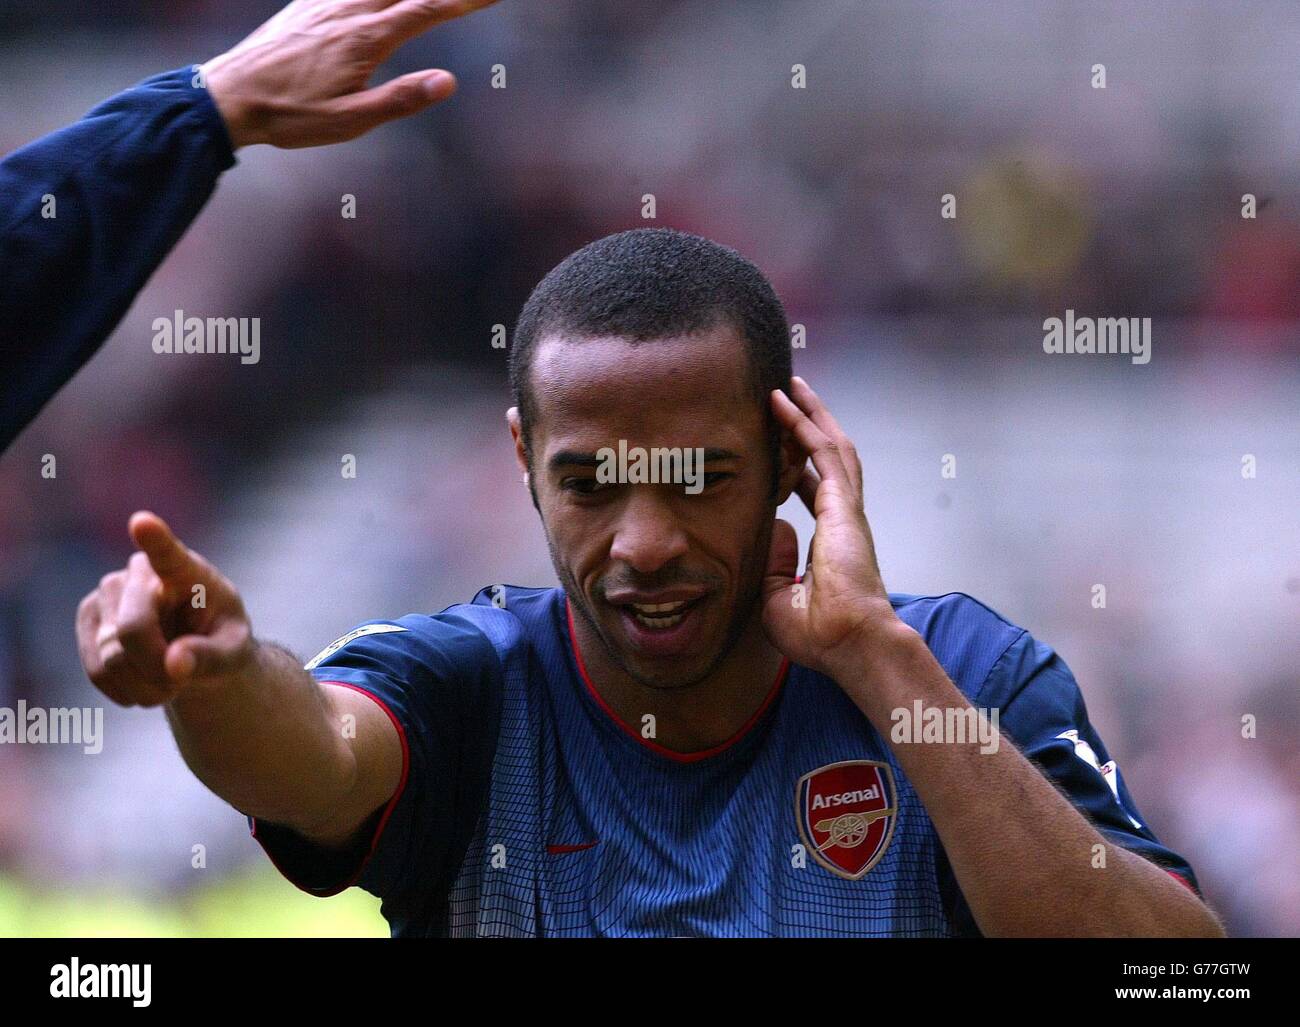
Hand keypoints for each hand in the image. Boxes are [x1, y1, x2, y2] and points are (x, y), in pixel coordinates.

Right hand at [76, 512, 253, 705]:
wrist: (195, 649)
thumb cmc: (221, 640)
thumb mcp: (234, 652)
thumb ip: (211, 657)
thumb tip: (174, 665)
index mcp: (187, 570)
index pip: (168, 553)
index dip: (154, 539)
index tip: (142, 522)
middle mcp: (140, 572)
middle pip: (133, 631)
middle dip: (158, 669)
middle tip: (181, 680)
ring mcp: (107, 592)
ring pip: (113, 658)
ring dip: (145, 686)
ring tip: (169, 680)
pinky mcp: (88, 617)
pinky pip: (97, 671)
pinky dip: (124, 690)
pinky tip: (144, 684)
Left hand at [199, 0, 499, 147]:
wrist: (230, 96)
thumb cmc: (290, 115)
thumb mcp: (351, 121)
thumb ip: (400, 99)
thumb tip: (448, 82)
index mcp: (365, 39)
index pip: (426, 11)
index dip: (462, 0)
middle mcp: (346, 11)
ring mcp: (323, 3)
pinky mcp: (305, 5)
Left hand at [761, 377, 909, 677]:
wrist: (850, 643)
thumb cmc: (820, 635)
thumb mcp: (779, 598)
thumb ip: (776, 563)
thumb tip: (773, 528)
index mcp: (832, 540)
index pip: (813, 490)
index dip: (794, 466)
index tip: (776, 449)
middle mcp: (842, 518)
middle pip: (827, 457)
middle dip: (808, 425)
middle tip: (788, 397)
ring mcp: (846, 509)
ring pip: (830, 445)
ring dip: (809, 413)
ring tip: (789, 385)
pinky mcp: (843, 505)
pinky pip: (823, 452)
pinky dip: (803, 424)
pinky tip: (783, 402)